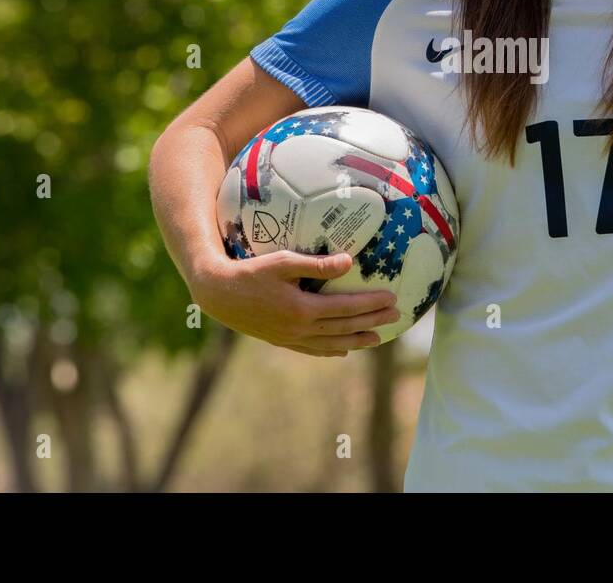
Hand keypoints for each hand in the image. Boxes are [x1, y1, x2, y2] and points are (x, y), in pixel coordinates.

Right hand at [191, 248, 398, 356]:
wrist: (217, 295)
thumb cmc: (250, 272)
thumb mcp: (282, 262)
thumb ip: (316, 264)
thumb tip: (349, 262)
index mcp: (303, 309)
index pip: (346, 308)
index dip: (371, 304)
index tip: (391, 298)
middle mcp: (300, 328)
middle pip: (345, 327)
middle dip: (372, 322)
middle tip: (395, 317)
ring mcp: (290, 338)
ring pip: (331, 343)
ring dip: (356, 341)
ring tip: (377, 339)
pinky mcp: (280, 340)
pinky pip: (311, 349)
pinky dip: (330, 350)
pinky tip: (341, 350)